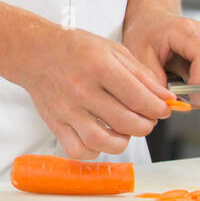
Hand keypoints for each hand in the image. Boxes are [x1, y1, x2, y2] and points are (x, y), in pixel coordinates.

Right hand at [13, 22, 173, 159]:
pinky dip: (94, 150)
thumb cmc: (75, 49)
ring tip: (125, 131)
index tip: (162, 109)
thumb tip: (164, 98)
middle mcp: (81, 90)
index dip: (158, 108)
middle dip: (146, 125)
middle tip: (146, 120)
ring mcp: (66, 109)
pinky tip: (101, 138)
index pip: (139, 98)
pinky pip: (77, 150)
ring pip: (102, 141)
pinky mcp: (55, 123)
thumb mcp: (113, 51)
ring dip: (122, 141)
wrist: (35, 53)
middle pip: (125, 122)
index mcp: (99, 67)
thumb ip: (141, 75)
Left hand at [122, 10, 199, 105]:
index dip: (198, 83)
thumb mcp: (139, 54)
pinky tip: (182, 84)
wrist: (151, 20)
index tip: (184, 98)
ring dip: (199, 91)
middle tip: (177, 101)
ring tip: (176, 91)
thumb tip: (167, 100)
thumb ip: (153, 77)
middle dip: (198, 93)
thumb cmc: (145, 33)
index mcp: (187, 31)